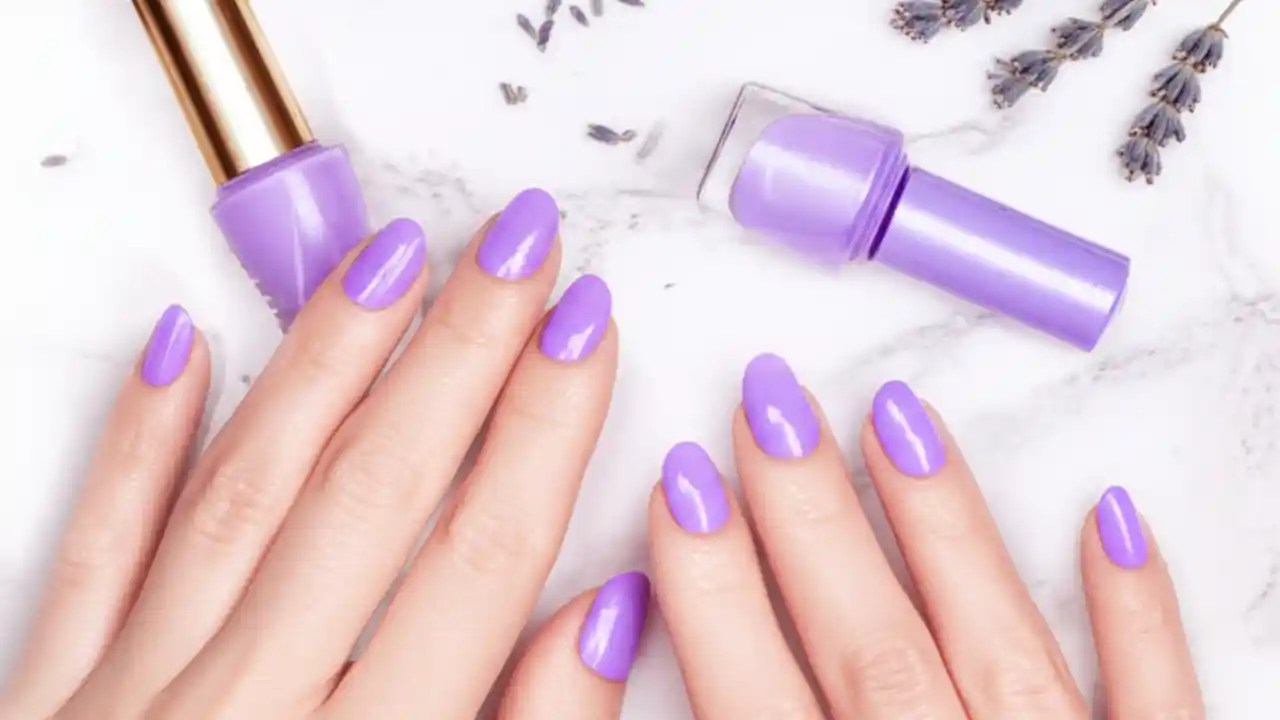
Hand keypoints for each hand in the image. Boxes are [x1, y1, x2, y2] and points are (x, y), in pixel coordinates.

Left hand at [1, 189, 643, 718]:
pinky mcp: (42, 704)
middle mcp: (242, 714)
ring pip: (246, 487)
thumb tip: (603, 618)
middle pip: (376, 493)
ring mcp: (129, 700)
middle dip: (460, 352)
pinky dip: (136, 446)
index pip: (477, 558)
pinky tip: (175, 349)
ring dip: (326, 359)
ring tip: (385, 256)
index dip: (544, 431)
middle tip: (517, 249)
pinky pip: (92, 549)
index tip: (586, 331)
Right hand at [650, 355, 1203, 718]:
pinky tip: (1109, 518)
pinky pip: (1157, 703)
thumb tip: (635, 661)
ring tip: (898, 416)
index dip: (712, 588)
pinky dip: (1137, 613)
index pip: (756, 699)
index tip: (680, 486)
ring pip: (999, 650)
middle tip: (769, 405)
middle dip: (810, 519)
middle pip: (872, 650)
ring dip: (944, 526)